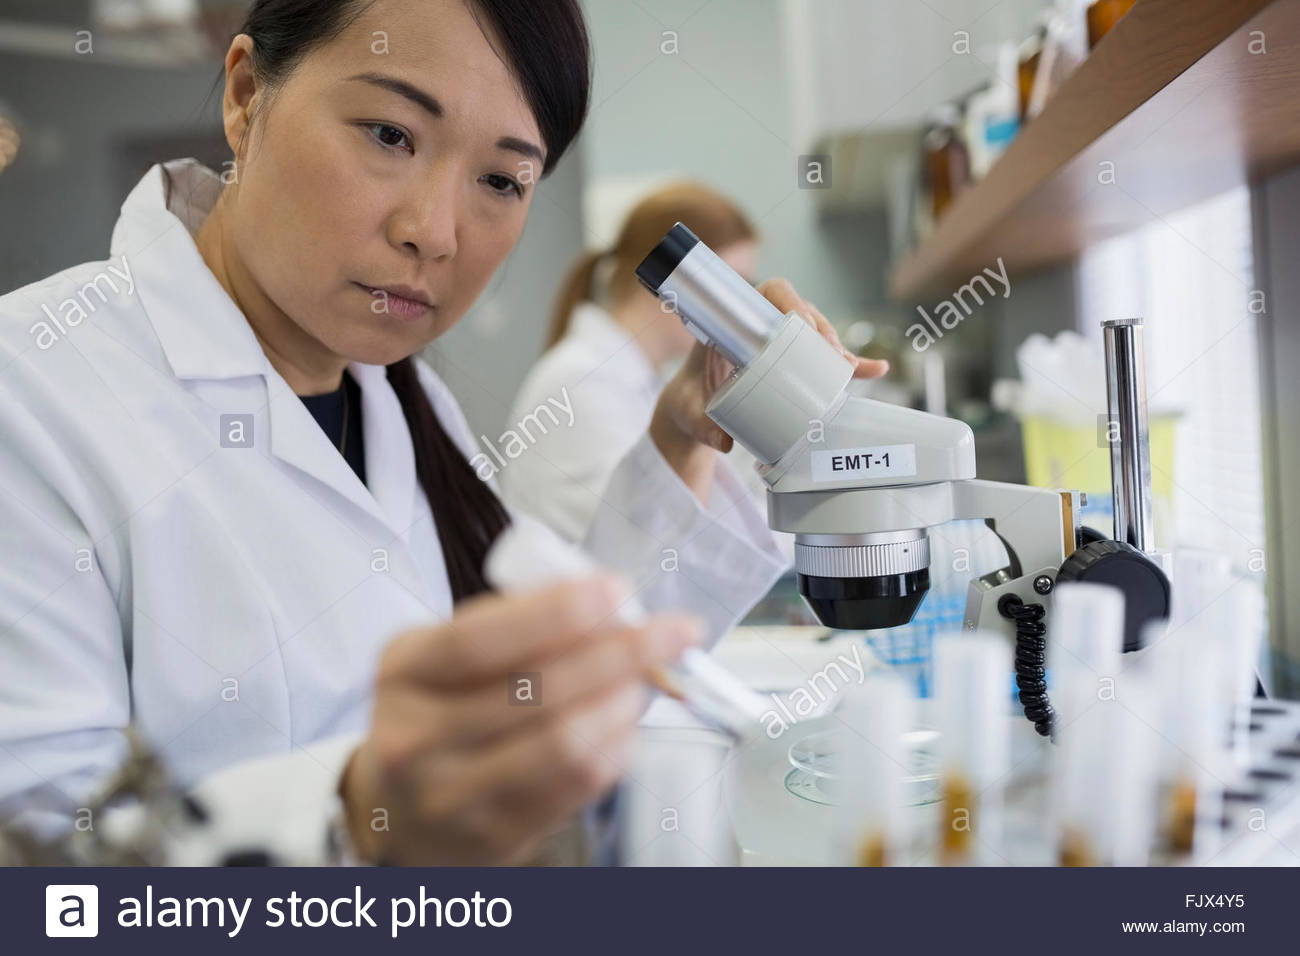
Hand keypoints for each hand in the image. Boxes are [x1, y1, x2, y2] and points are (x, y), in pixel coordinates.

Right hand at [339, 576, 701, 864]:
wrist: (401, 809)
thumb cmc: (440, 708)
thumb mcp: (446, 651)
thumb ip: (514, 622)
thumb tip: (608, 605)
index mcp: (403, 673)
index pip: (478, 640)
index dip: (555, 613)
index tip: (616, 590)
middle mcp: (416, 739)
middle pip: (536, 692)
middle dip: (621, 654)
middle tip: (673, 631)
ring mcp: (454, 796)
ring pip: (565, 745)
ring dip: (624, 702)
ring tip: (646, 679)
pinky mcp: (495, 837)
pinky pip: (578, 786)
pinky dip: (618, 745)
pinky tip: (626, 722)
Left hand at [649, 277, 889, 496]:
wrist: (696, 410)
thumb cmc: (689, 400)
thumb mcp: (689, 411)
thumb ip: (700, 425)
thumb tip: (724, 441)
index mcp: (737, 322)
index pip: (769, 293)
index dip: (789, 301)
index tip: (800, 323)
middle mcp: (765, 326)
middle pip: (802, 312)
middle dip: (821, 330)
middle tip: (830, 354)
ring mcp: (784, 344)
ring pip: (818, 333)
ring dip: (836, 347)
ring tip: (846, 368)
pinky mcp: (797, 364)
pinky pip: (828, 360)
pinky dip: (852, 364)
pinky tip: (876, 370)